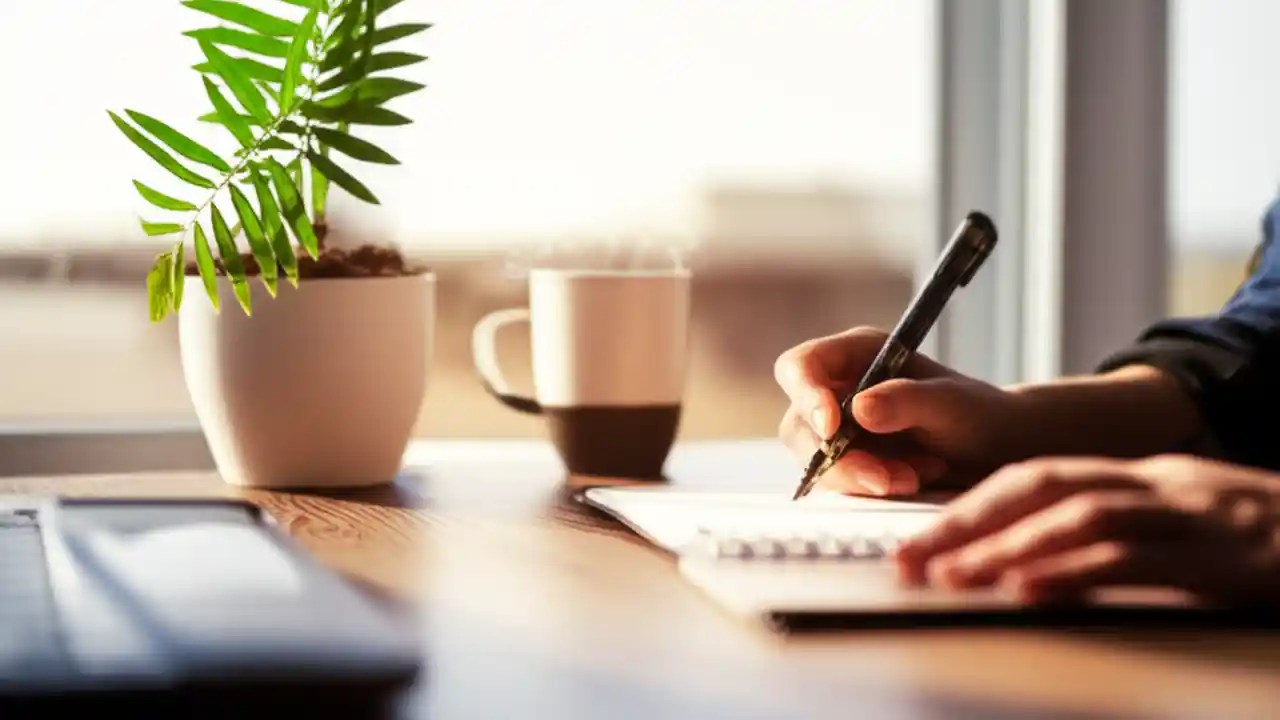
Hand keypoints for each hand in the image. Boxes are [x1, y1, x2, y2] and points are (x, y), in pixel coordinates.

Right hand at [774, 327, 1023, 495]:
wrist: (997, 450)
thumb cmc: (979, 414)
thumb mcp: (951, 404)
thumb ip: (907, 401)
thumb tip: (858, 409)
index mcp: (855, 355)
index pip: (801, 367)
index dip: (805, 395)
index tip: (831, 429)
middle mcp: (839, 389)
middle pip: (800, 424)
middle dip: (840, 457)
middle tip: (886, 478)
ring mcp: (840, 429)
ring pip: (816, 460)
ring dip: (860, 477)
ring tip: (915, 477)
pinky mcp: (847, 462)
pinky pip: (838, 482)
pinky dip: (872, 488)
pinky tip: (913, 480)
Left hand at [895, 455, 1279, 604]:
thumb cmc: (1267, 544)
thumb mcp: (1183, 531)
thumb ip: (1115, 537)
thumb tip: (1035, 567)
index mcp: (1140, 479)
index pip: (1035, 480)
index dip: (970, 510)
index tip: (918, 546)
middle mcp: (1156, 484)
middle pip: (1039, 487)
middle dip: (966, 523)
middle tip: (909, 561)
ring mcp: (1191, 513)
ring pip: (1080, 516)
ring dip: (1008, 547)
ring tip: (954, 577)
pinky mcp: (1223, 553)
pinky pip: (1138, 556)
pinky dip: (1077, 570)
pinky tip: (1032, 590)